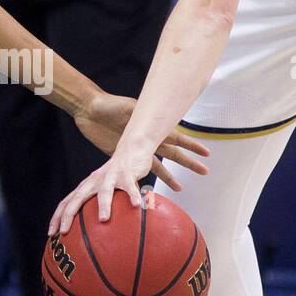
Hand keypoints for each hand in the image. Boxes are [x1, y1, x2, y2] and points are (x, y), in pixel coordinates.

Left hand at [49, 141, 158, 235]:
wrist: (130, 149)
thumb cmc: (116, 176)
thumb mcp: (104, 191)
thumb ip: (99, 208)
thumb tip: (97, 235)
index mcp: (86, 186)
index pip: (66, 202)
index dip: (57, 217)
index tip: (51, 234)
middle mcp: (94, 181)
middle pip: (77, 198)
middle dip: (68, 215)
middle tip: (64, 231)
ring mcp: (109, 177)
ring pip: (104, 192)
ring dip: (103, 205)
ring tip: (103, 220)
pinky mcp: (126, 173)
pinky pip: (130, 186)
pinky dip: (133, 195)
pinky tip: (136, 206)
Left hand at [71, 91, 209, 187]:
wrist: (89, 110)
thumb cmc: (109, 105)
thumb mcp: (127, 106)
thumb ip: (140, 111)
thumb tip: (155, 109)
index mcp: (150, 127)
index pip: (176, 138)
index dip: (191, 145)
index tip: (206, 153)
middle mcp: (145, 140)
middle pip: (171, 154)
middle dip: (187, 162)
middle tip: (205, 172)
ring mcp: (134, 150)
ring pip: (156, 166)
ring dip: (169, 177)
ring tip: (180, 189)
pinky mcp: (121, 158)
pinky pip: (136, 172)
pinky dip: (144, 181)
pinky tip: (149, 190)